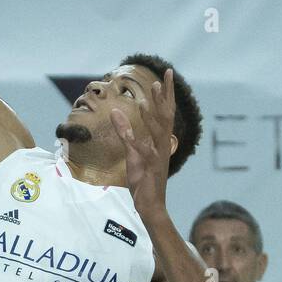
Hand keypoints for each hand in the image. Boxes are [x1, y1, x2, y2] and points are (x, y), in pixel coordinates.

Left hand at [110, 68, 174, 221]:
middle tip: (163, 76)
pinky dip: (136, 144)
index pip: (165, 113)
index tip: (166, 75)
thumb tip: (115, 112)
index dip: (166, 94)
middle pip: (166, 117)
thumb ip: (124, 132)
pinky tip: (129, 136)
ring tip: (146, 98)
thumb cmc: (144, 180)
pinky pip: (143, 154)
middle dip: (164, 97)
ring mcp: (158, 157)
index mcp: (160, 141)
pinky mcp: (149, 169)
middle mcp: (163, 146)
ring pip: (158, 132)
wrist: (151, 206)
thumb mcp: (131, 152)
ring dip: (152, 115)